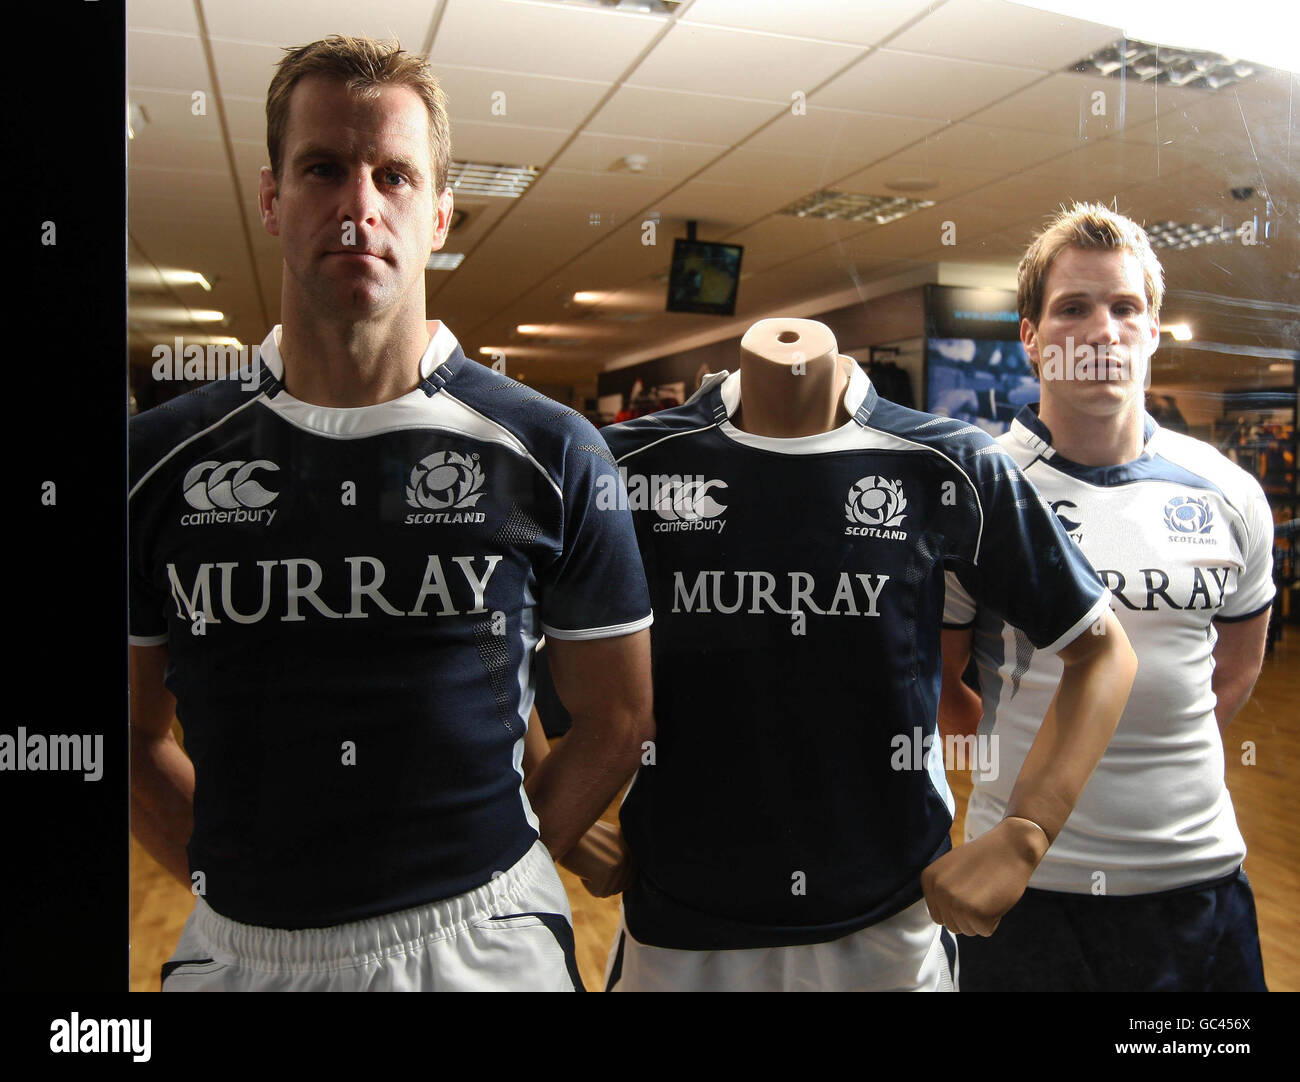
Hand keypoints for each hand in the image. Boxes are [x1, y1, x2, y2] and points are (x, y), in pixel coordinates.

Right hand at [558, 820, 632, 897]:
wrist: (561, 829)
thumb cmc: (579, 837)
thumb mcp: (607, 839)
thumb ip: (619, 855)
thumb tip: (626, 881)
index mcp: (630, 844)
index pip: (630, 877)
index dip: (611, 877)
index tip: (597, 863)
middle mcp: (629, 852)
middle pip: (621, 886)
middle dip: (604, 880)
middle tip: (589, 861)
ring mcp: (620, 862)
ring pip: (610, 890)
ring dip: (595, 882)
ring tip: (586, 862)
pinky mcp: (609, 871)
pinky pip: (599, 892)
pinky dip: (587, 884)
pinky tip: (582, 867)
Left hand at [920, 818, 1047, 935]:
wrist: (1012, 845)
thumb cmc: (985, 857)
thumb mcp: (951, 868)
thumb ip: (942, 889)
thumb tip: (939, 918)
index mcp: (929, 879)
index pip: (939, 915)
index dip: (958, 908)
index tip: (970, 889)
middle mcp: (939, 891)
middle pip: (952, 925)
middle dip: (969, 915)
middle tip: (982, 889)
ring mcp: (956, 902)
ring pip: (968, 930)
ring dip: (981, 918)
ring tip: (988, 891)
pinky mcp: (977, 913)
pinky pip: (985, 931)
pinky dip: (995, 920)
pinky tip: (997, 897)